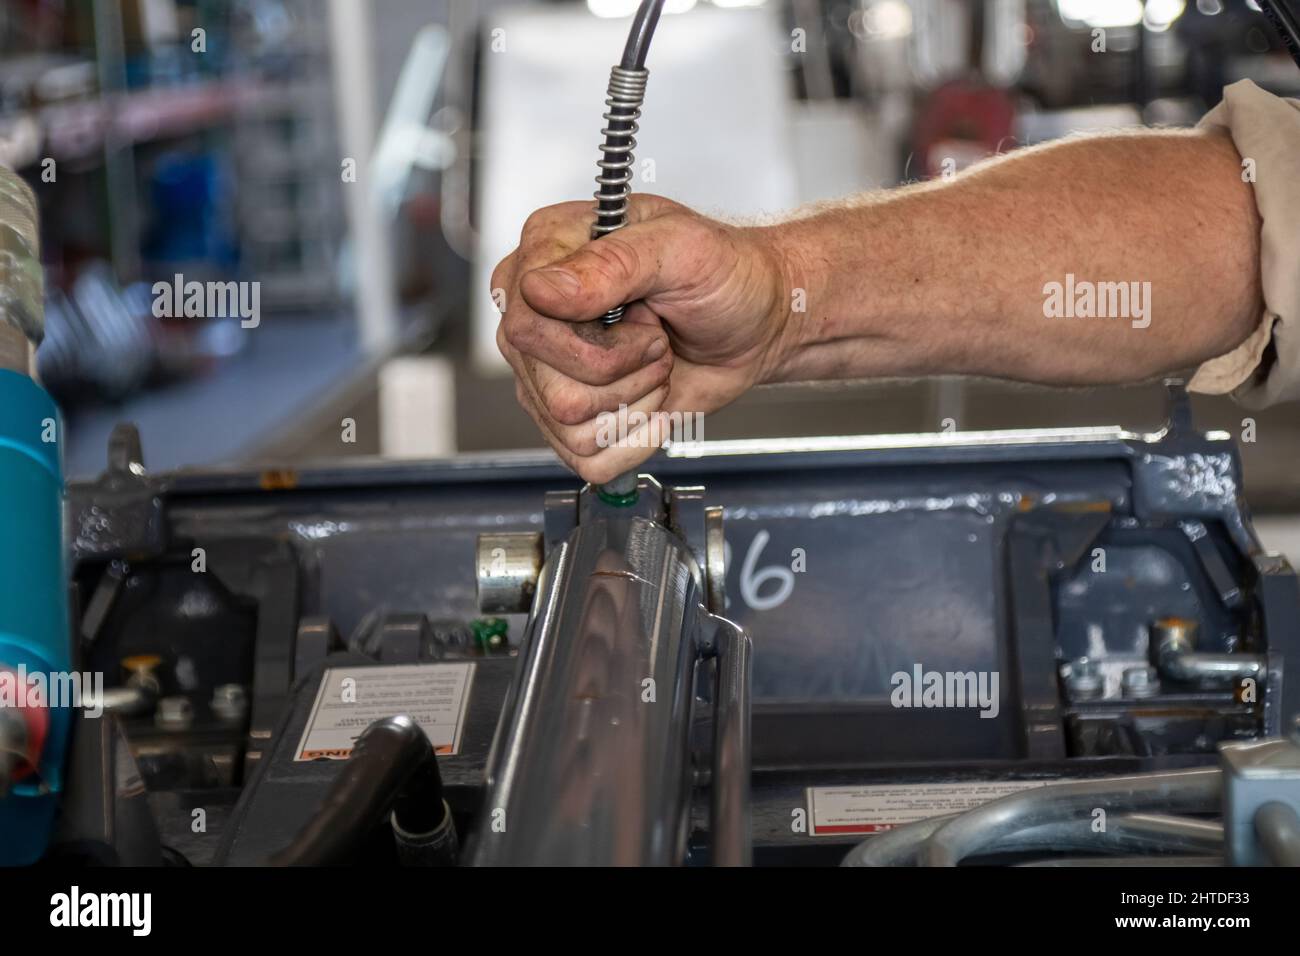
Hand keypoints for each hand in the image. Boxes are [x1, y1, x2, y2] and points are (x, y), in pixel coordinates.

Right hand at [493, 194, 792, 482]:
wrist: (757, 323)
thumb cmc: (725, 275)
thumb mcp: (680, 249)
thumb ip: (611, 263)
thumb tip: (539, 289)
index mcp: (548, 251)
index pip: (525, 324)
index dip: (589, 342)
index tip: (642, 317)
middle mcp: (537, 312)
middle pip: (548, 387)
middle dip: (623, 373)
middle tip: (656, 340)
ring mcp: (548, 369)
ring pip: (568, 425)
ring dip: (634, 402)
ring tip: (655, 363)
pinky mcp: (572, 417)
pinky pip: (586, 458)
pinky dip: (636, 439)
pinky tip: (651, 401)